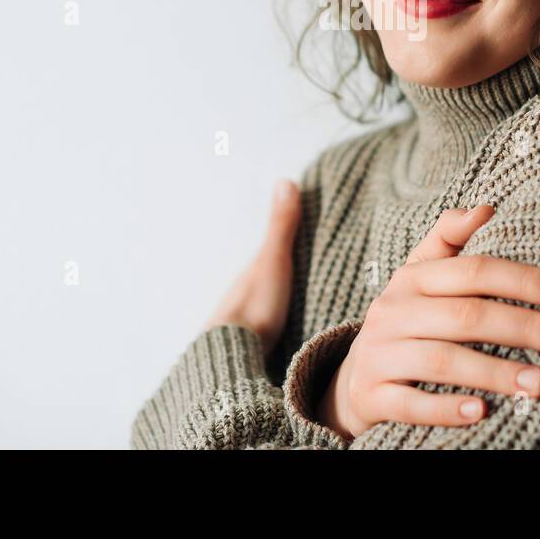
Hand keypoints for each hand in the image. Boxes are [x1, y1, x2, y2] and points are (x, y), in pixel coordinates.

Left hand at [204, 179, 301, 356]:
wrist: (232, 358)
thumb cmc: (254, 308)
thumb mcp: (272, 263)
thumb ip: (280, 228)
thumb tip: (285, 180)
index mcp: (252, 270)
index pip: (273, 246)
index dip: (288, 235)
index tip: (307, 226)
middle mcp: (245, 290)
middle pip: (267, 273)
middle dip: (281, 267)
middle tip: (308, 262)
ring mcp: (246, 318)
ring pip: (265, 300)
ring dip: (279, 296)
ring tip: (301, 296)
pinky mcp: (252, 344)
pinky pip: (268, 324)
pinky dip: (278, 318)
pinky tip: (286, 328)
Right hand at [316, 203, 539, 440]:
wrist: (353, 380)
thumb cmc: (407, 322)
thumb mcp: (421, 276)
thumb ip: (449, 237)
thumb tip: (487, 207)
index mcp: (412, 278)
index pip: (471, 271)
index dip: (520, 279)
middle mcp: (393, 312)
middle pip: (464, 315)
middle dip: (522, 326)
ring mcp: (379, 355)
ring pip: (441, 361)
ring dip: (494, 372)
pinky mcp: (371, 396)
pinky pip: (411, 404)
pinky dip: (447, 409)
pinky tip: (483, 413)